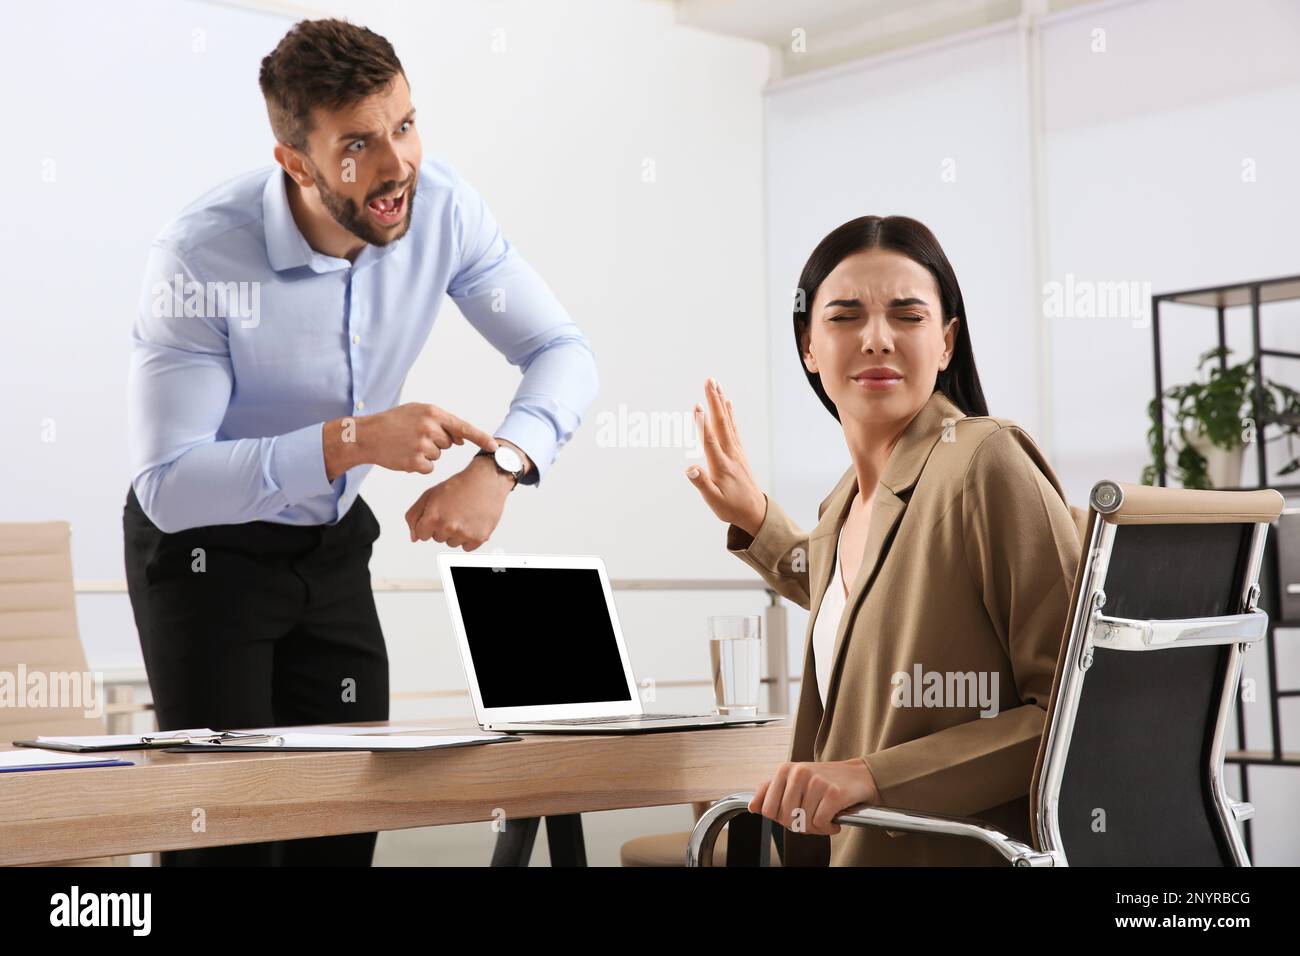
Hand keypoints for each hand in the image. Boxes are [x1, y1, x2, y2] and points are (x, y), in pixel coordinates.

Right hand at [325, 403, 496, 480]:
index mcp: (432, 412)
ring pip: (438, 456)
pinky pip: (429, 467)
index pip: (463, 427)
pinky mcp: (415, 461)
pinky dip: (419, 465)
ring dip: (426, 454)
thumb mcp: (416, 412)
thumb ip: (441, 422)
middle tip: (415, 436)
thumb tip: (461, 440)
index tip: (495, 447)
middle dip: (437, 442)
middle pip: (449, 443)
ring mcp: (422, 445)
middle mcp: (429, 427)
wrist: (366, 436)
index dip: (481, 438)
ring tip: (407, 444)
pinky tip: (404, 455)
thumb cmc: (393, 423)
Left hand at [405, 455, 512, 547]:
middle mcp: (448, 527)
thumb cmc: (459, 486)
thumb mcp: (430, 495)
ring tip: (464, 515)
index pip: (422, 535)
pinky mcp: (478, 538)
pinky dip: (469, 538)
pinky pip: (466, 547)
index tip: (439, 513)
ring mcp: (463, 534)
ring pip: (452, 543)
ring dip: (456, 533)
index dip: (430, 523)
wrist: (485, 480)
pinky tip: (472, 522)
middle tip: (454, 511)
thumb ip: (414, 516)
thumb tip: (414, 538)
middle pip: (438, 538)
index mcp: (433, 517)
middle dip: (443, 527)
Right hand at [685, 378, 766, 536]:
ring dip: (720, 402)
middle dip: (714, 401)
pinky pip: (733, 428)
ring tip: (715, 384)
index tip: (697, 405)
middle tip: (709, 381)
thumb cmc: (731, 507)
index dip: (702, 423)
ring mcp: (736, 451)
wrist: (755, 511)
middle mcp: (730, 453)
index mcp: (721, 465)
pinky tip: (726, 402)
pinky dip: (729, 413)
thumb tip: (690, 468)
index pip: (709, 440)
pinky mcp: (738, 452)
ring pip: (727, 422)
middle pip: (720, 423)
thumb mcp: (714, 500)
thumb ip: (702, 483)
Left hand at [748, 759, 880, 835]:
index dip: (780, 819)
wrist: (858, 775)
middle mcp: (798, 773)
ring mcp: (816, 782)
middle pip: (785, 819)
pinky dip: (828, 828)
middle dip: (799, 825)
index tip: (793, 814)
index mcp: (784, 770)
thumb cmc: (824, 780)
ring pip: (804, 823)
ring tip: (824, 817)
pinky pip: (821, 823)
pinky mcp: (833, 793)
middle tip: (811, 817)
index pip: (768, 809)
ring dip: (816, 828)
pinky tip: (834, 819)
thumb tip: (752, 807)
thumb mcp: (793, 780)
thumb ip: (770, 791)